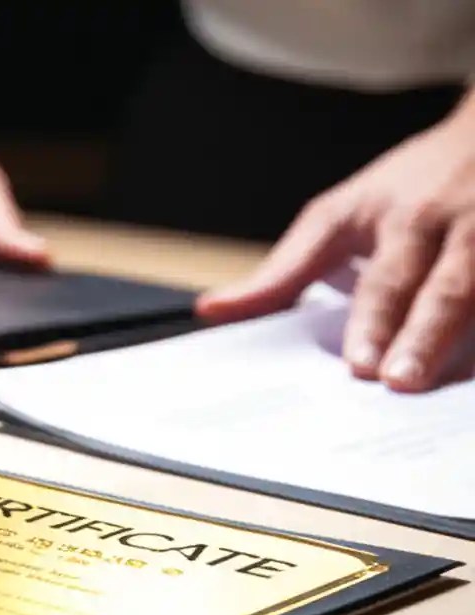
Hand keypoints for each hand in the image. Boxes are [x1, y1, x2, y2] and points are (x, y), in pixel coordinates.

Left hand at [198, 97, 474, 391]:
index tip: (357, 361)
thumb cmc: (408, 186)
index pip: (378, 274)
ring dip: (461, 333)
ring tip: (438, 380)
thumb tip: (212, 311)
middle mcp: (444, 223)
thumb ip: (283, 274)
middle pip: (437, 285)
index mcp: (390, 217)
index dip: (371, 319)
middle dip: (417, 332)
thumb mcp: (337, 216)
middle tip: (396, 379)